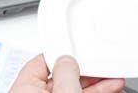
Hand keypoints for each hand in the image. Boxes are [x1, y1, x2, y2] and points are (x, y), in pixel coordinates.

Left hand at [10, 54, 125, 92]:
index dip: (63, 53)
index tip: (80, 49)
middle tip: (103, 64)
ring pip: (72, 90)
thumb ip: (66, 74)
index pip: (42, 61)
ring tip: (114, 78)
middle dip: (86, 70)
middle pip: (60, 77)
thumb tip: (68, 60)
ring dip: (95, 83)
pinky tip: (110, 88)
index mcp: (23, 88)